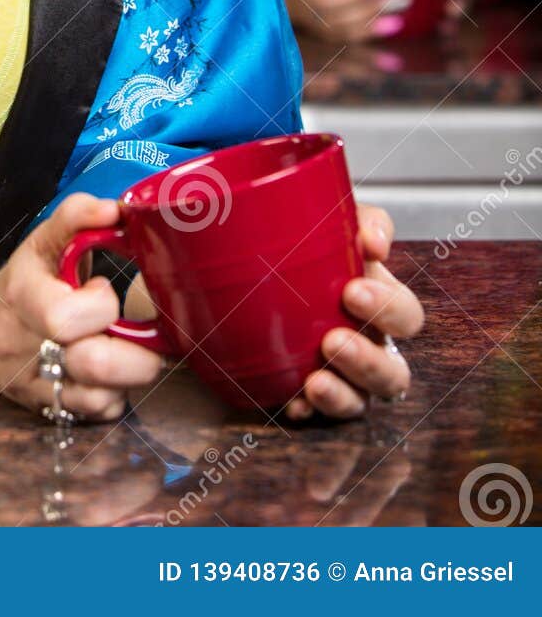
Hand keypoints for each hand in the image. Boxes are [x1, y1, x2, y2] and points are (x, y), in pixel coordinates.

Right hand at [0, 193, 162, 420]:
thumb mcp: (41, 241)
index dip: (100, 303)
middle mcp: (27, 351)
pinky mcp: (52, 412)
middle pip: (94, 365)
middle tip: (132, 329)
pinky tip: (111, 372)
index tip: (101, 288)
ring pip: (101, 398)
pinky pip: (99, 414)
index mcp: (23, 300)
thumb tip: (116, 211)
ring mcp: (39, 388)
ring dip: (129, 373)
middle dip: (132, 347)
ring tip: (126, 349)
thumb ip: (76, 216)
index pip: (64, 316)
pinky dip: (116, 395)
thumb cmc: (22, 282)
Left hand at [284, 202, 423, 420]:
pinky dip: (305, 412)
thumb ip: (356, 218)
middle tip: (332, 339)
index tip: (352, 291)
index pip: (404, 315)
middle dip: (368, 360)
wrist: (232, 276)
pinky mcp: (305, 397)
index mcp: (376, 304)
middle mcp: (365, 346)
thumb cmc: (295, 243)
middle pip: (393, 372)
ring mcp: (338, 378)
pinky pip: (314, 418)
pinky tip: (291, 404)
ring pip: (361, 402)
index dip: (388, 308)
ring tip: (315, 381)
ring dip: (343, 394)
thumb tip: (374, 240)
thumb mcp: (323, 219)